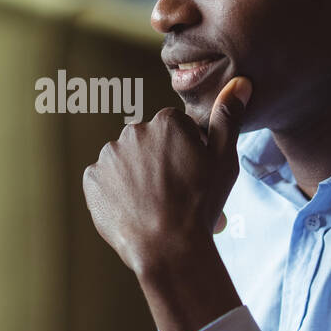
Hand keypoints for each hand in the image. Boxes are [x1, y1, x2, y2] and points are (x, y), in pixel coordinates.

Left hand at [83, 77, 251, 276]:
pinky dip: (116, 191)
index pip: (177, 129)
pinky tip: (133, 209)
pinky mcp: (92, 179)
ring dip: (138, 176)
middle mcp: (133, 130)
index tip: (192, 175)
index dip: (188, 152)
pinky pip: (105, 180)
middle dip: (160, 161)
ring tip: (154, 204)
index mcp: (166, 122)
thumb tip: (238, 82)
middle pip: (149, 143)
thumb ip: (228, 117)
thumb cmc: (201, 204)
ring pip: (127, 161)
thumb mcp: (225, 160)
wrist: (169, 248)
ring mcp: (109, 155)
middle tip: (175, 193)